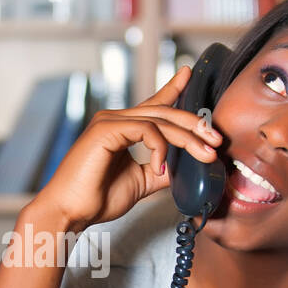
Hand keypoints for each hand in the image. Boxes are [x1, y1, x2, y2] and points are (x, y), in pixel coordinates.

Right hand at [31, 65, 224, 231]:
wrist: (70, 212)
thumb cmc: (96, 199)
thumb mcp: (141, 181)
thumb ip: (162, 169)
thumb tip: (188, 167)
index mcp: (122, 129)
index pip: (154, 104)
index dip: (173, 89)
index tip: (189, 75)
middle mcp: (115, 119)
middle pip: (164, 111)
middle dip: (195, 123)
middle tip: (217, 139)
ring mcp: (109, 121)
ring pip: (160, 120)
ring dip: (188, 138)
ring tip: (206, 156)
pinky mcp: (106, 129)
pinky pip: (146, 129)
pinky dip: (161, 147)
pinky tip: (161, 166)